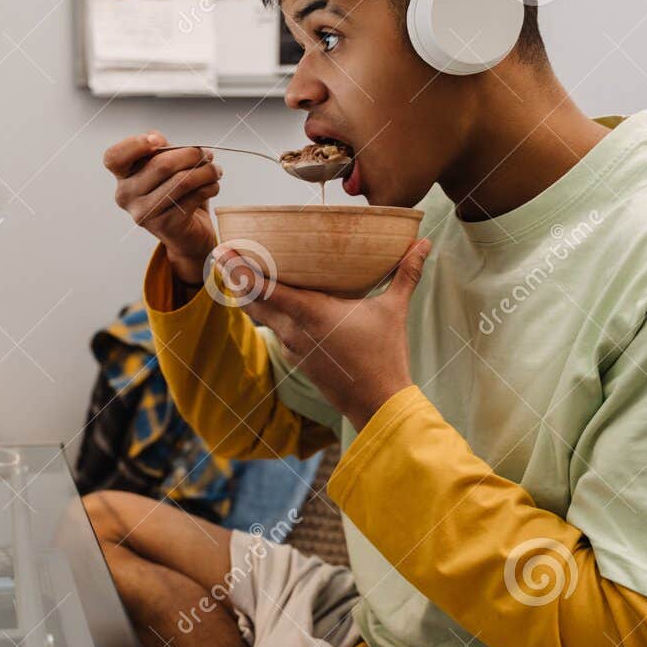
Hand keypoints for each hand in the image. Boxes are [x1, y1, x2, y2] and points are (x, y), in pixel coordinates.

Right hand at [104, 132, 221, 284]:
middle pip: (161, 165)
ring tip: (216, 170)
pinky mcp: (165, 225)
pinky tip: (213, 186)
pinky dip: (210, 187)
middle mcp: (126, 195)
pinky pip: (193, 197)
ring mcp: (144, 213)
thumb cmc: (175, 192)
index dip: (135, 144)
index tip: (158, 140)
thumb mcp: (164, 165)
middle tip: (207, 154)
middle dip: (192, 154)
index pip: (114, 158)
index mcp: (122, 176)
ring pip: (182, 181)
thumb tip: (162, 141)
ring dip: (206, 171)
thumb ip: (161, 150)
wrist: (186, 234)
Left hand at [227, 238, 433, 428]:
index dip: (239, 269)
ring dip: (248, 296)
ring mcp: (292, 347)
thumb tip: (424, 243)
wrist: (377, 403)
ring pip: (259, 317)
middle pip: (250, 300)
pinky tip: (271, 304)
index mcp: (309, 313)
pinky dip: (265, 314)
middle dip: (236, 277)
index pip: (263, 288)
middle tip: (225, 254)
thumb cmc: (384, 355)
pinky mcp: (296, 359)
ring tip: (240, 273)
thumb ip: (406, 273)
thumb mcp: (394, 310)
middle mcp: (292, 330)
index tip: (221, 250)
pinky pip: (273, 330)